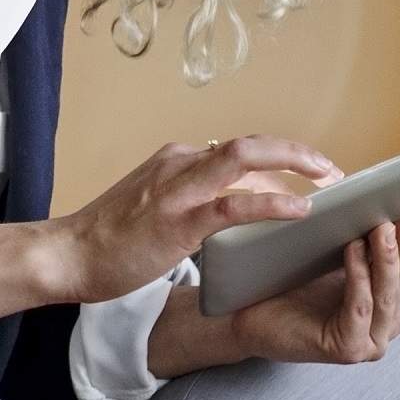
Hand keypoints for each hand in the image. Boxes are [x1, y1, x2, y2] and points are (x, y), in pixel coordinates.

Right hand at [48, 136, 337, 305]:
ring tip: (328, 181)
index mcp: (176, 160)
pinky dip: (272, 204)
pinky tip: (301, 211)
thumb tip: (237, 211)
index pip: (240, 150)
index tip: (311, 173)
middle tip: (332, 171)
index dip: (281, 159)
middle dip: (297, 153)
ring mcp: (178, 188)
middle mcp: (179, 162)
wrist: (67, 255)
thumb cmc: (110, 241)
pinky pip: (234, 204)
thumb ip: (193, 202)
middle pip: (250, 145)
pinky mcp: (178, 220)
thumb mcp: (156, 209)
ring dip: (294, 166)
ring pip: (245, 160)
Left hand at [208, 198, 399, 368]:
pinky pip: (358, 307)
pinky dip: (357, 277)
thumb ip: (365, 230)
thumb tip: (388, 191)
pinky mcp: (350, 349)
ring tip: (383, 224)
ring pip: (387, 291)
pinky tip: (353, 250)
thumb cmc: (289, 279)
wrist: (246, 314)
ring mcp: (374, 337)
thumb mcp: (335, 247)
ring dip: (387, 256)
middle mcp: (390, 317)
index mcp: (392, 291)